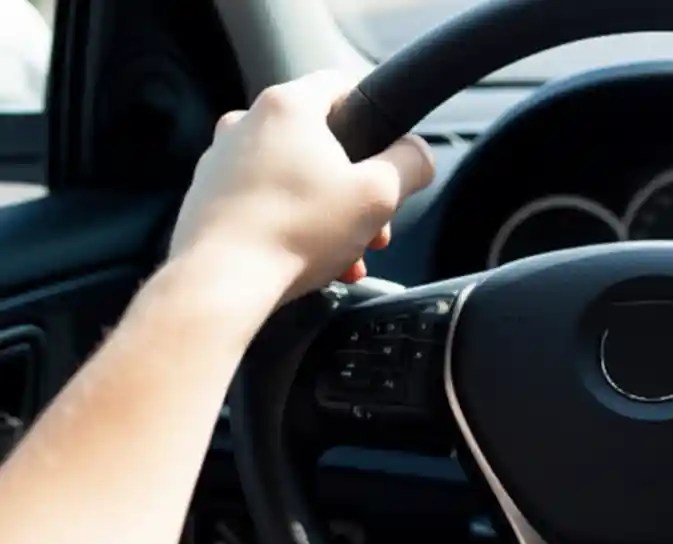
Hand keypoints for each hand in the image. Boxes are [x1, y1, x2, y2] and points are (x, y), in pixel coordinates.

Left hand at [168, 71, 434, 302]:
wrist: (221, 282)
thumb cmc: (297, 232)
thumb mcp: (379, 195)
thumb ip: (410, 164)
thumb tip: (418, 154)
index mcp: (287, 106)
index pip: (342, 85)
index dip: (373, 117)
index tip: (387, 154)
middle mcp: (245, 123)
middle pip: (320, 142)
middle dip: (354, 187)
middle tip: (372, 225)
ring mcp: (219, 160)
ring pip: (292, 178)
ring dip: (326, 213)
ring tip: (344, 255)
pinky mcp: (206, 197)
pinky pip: (262, 203)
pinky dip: (290, 226)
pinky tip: (308, 262)